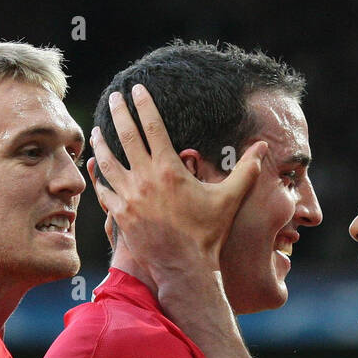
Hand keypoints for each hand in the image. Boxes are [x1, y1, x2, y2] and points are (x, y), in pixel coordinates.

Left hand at [88, 84, 267, 271]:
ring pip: (109, 162)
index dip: (144, 104)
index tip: (136, 89)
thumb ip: (245, 170)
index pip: (152, 127)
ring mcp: (129, 197)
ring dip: (102, 143)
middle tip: (115, 97)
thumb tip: (262, 147)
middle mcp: (145, 179)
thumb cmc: (208, 234)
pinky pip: (105, 191)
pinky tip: (95, 169)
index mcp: (169, 169)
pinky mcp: (120, 216)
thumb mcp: (229, 199)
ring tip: (98, 131)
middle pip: (126, 137)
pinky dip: (99, 177)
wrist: (185, 268)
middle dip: (119, 113)